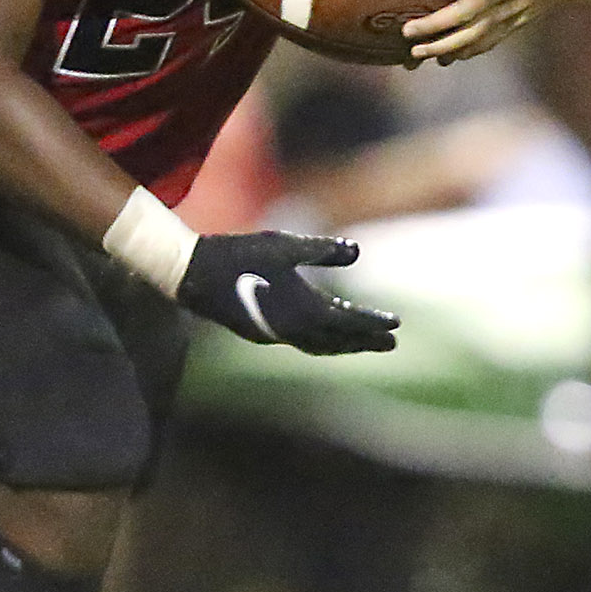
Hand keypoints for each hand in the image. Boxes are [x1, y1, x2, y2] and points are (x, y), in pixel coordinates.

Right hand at [176, 233, 398, 354]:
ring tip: (364, 344)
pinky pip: (301, 344)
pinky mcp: (261, 334)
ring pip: (319, 346)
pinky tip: (323, 337)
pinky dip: (321, 343)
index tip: (396, 325)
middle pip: (338, 341)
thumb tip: (357, 251)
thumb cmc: (241, 255)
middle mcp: (293, 330)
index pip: (349, 321)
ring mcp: (275, 336)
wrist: (194, 275)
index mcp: (304, 309)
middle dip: (365, 342)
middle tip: (391, 344)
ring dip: (343, 346)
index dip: (374, 323)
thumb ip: (322, 250)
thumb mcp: (285, 246)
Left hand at [402, 0, 590, 62]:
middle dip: (435, 25)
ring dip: (445, 47)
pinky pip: (487, 43)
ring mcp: (510, 12)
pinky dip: (465, 53)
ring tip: (417, 53)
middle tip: (406, 31)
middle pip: (465, 13)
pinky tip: (444, 59)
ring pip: (474, 36)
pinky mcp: (515, 24)